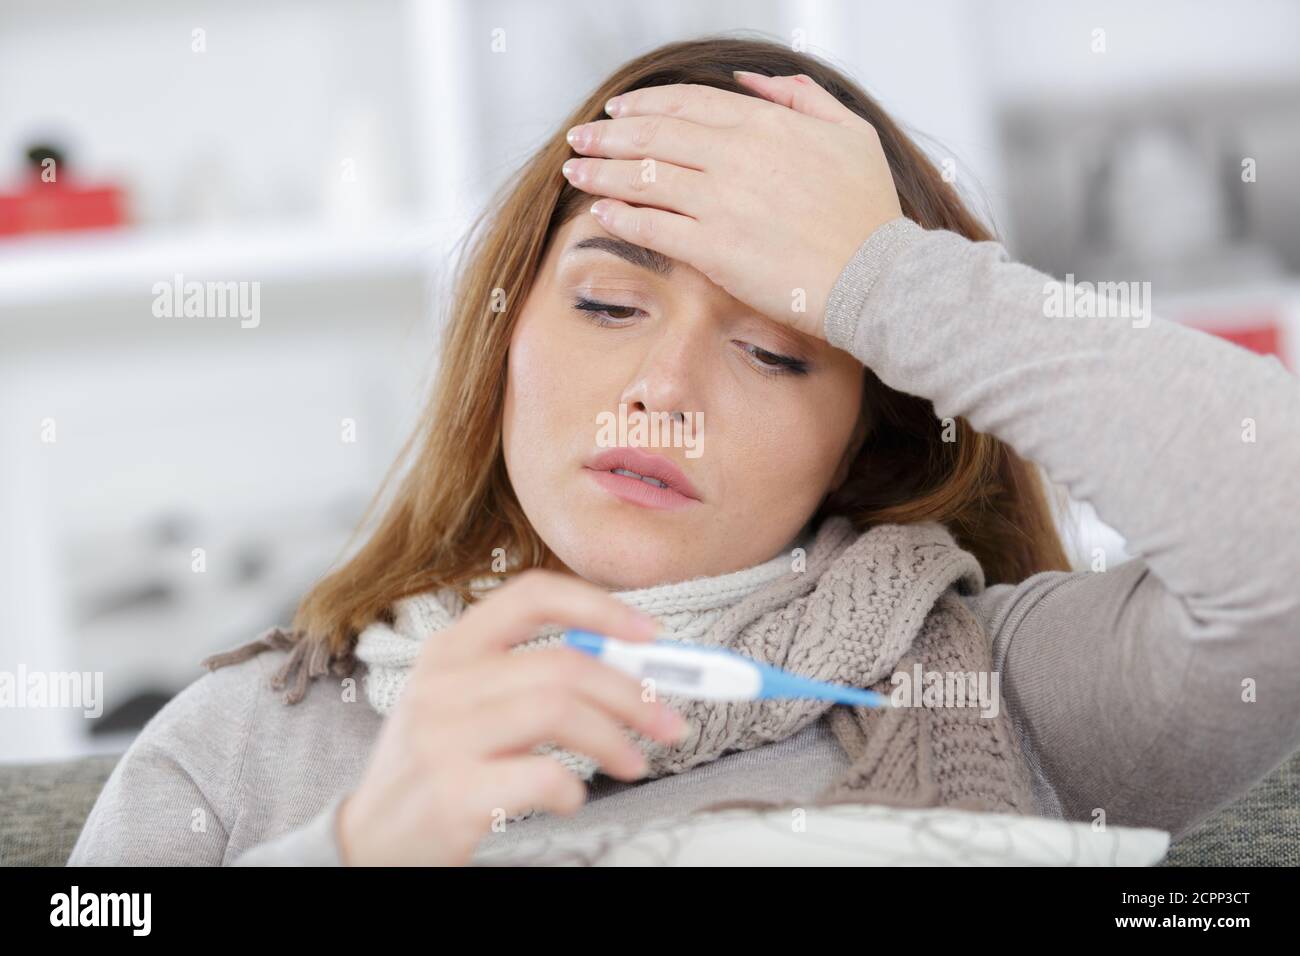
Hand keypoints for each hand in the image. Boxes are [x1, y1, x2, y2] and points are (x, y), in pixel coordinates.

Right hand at [335, 570, 688, 865]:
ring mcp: (443, 736)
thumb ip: (531, 676)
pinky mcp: (451, 793)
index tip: (653, 635)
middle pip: (564, 663)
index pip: (533, 595)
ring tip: (635, 763)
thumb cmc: (437, 765)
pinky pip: (541, 775)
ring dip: (616, 739)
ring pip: (559, 710)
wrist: (369, 840)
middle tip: (670, 723)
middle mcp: (443, 682)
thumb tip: (633, 666)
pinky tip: (572, 798)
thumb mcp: (465, 702)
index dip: (601, 607)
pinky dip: (574, 788)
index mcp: (451, 647)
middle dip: (634, 693)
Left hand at [561, 72, 902, 339]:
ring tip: (575, 172)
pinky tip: (599, 213)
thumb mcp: (850, 132)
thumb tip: (751, 79)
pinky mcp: (713, 250)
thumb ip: (800, 96)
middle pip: (654, 136)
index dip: (645, 105)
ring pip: (645, 177)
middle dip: (608, 135)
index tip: (618, 110)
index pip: (688, 103)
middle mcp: (737, 157)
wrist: (878, 277)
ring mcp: (721, 203)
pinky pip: (652, 227)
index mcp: (766, 124)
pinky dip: (620, 217)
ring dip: (602, 172)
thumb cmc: (870, 212)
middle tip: (580, 139)